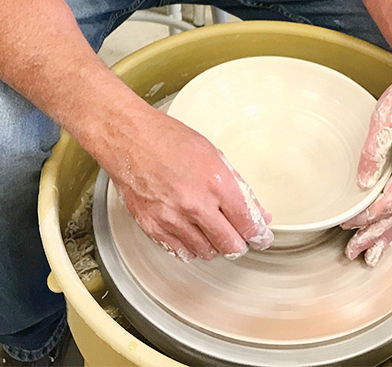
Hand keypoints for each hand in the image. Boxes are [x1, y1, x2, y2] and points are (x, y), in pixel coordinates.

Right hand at [110, 104, 272, 261]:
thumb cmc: (169, 139)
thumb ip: (238, 187)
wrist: (129, 139)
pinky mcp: (153, 227)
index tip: (262, 237)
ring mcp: (172, 219)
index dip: (259, 235)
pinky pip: (181, 252)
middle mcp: (195, 204)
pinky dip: (192, 247)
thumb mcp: (213, 154)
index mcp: (215, 182)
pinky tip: (193, 233)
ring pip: (207, 252)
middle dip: (240, 243)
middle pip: (230, 245)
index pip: (248, 224)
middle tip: (240, 236)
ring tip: (214, 230)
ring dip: (215, 246)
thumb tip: (259, 212)